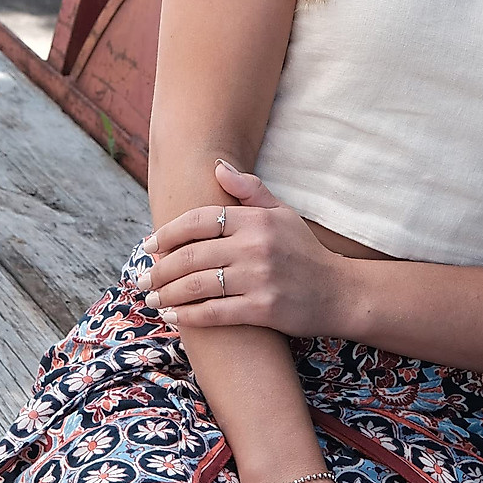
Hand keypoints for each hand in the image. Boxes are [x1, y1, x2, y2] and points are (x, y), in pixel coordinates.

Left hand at [138, 160, 349, 335]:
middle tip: (143, 278)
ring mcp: (259, 277)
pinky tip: (173, 316)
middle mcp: (256, 245)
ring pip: (197, 284)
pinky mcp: (262, 308)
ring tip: (152, 298)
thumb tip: (217, 166)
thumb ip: (250, 190)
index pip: (201, 219)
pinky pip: (214, 312)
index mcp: (257, 219)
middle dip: (161, 268)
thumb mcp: (282, 213)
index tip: (150, 245)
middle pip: (192, 254)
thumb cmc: (305, 251)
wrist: (339, 292)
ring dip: (168, 293)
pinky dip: (188, 315)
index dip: (169, 232)